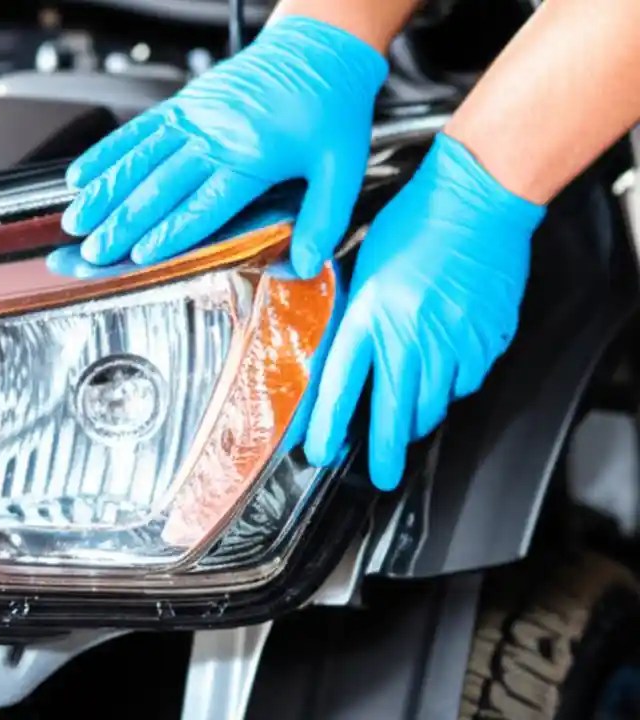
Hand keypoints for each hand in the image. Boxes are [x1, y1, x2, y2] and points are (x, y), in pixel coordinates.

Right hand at [60, 15, 386, 277]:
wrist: (319, 48)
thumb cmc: (330, 108)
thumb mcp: (343, 169)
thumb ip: (323, 221)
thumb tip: (305, 264)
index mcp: (251, 158)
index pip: (202, 204)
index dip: (170, 232)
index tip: (142, 255)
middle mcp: (215, 137)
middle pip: (159, 188)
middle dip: (123, 223)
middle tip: (95, 252)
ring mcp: (193, 119)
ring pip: (138, 160)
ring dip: (104, 192)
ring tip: (78, 221)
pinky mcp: (182, 106)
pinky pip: (136, 132)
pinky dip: (106, 154)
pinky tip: (81, 175)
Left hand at [304, 134, 546, 489]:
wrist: (477, 201)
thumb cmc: (416, 223)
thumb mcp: (363, 268)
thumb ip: (353, 314)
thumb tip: (340, 350)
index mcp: (369, 318)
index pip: (339, 387)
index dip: (327, 427)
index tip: (319, 450)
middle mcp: (409, 339)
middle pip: (393, 415)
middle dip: (384, 453)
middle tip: (381, 473)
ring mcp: (452, 344)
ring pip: (433, 406)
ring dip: (416, 416)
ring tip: (407, 416)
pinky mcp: (485, 343)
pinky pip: (466, 383)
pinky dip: (452, 386)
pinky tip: (444, 369)